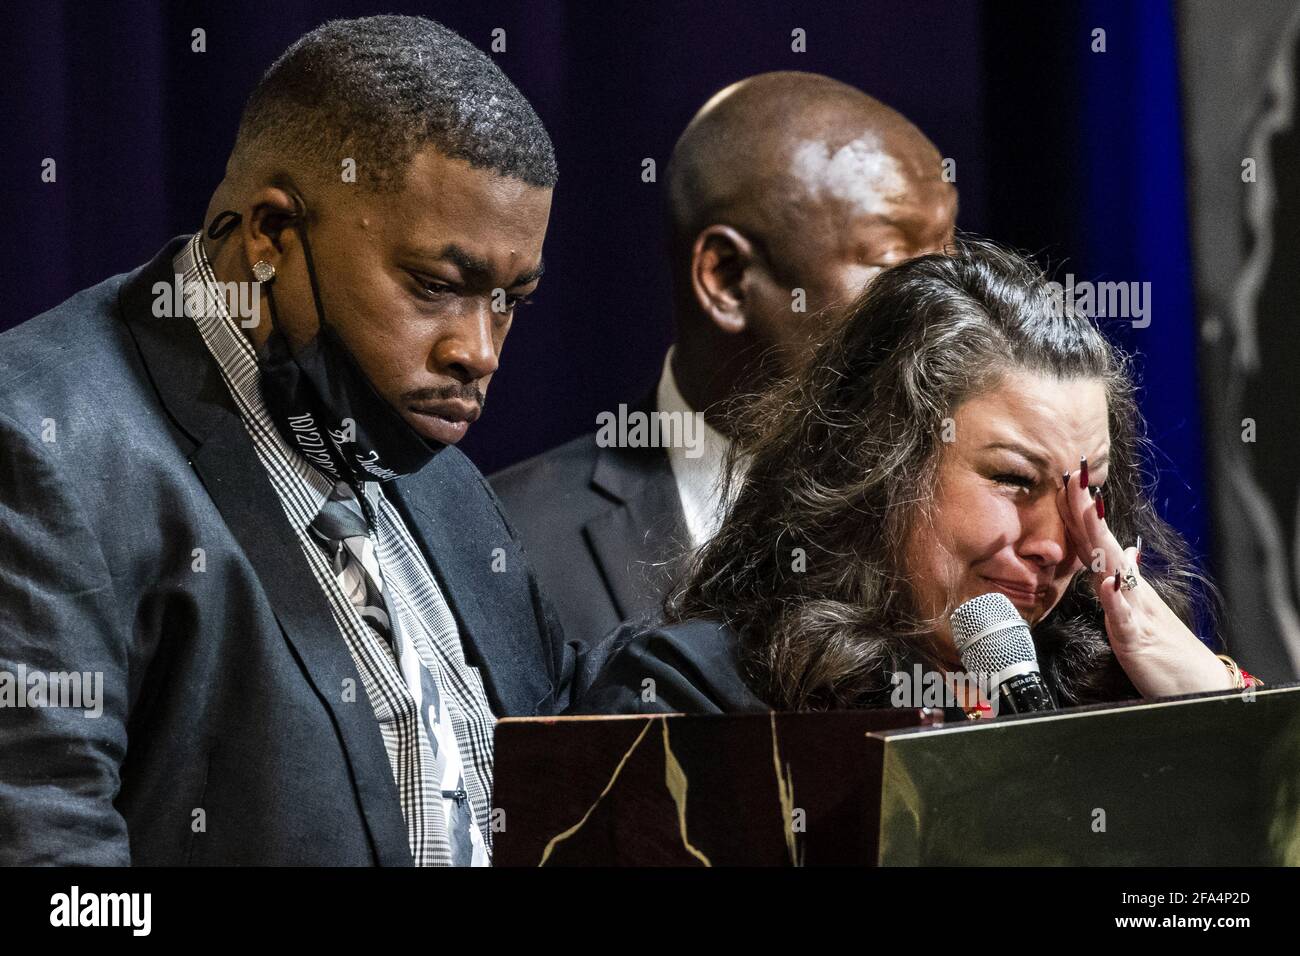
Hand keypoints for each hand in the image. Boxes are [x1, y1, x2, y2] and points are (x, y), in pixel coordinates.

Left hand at [1057, 459, 1231, 697]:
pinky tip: (1106, 583)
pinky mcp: (1136, 640)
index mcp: (1124, 584)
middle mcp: (1130, 591)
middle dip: (1088, 512)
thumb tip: (1127, 551)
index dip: (1081, 513)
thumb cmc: (1164, 648)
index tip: (1067, 480)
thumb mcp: (1140, 610)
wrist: (1198, 685)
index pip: (1097, 542)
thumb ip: (1129, 580)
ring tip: (1089, 513)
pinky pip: (1123, 617)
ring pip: (1115, 571)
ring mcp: (1134, 612)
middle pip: (1104, 545)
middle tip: (1074, 478)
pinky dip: (1114, 599)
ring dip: (1101, 542)